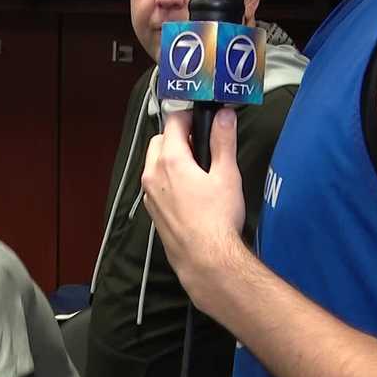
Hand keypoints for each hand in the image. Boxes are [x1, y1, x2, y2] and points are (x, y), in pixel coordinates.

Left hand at [141, 108, 245, 310]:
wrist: (205, 260)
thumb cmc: (218, 219)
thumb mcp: (226, 174)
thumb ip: (223, 141)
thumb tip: (223, 116)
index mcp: (170, 160)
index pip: (173, 121)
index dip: (190, 117)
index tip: (204, 120)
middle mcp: (153, 174)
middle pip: (160, 140)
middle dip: (178, 137)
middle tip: (202, 145)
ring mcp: (149, 194)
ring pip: (155, 162)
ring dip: (171, 157)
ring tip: (198, 169)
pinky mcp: (152, 210)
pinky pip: (155, 183)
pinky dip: (167, 178)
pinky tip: (189, 191)